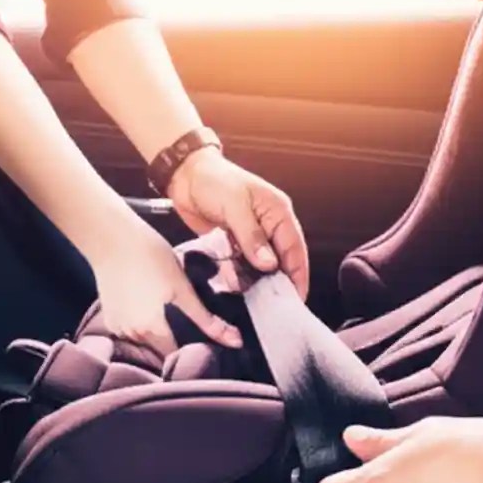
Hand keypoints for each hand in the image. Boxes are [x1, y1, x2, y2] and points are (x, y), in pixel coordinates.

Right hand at [91, 221, 242, 354]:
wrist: (112, 236)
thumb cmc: (149, 256)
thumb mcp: (182, 287)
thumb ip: (206, 319)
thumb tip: (234, 341)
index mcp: (151, 329)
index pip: (176, 357)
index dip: (193, 354)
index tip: (205, 347)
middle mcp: (131, 334)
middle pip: (160, 351)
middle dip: (177, 343)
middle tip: (191, 326)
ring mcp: (117, 327)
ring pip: (145, 342)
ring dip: (159, 335)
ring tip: (170, 315)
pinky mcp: (109, 317)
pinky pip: (131, 330)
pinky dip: (143, 325)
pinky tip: (150, 307)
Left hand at [167, 149, 309, 298]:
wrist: (185, 174)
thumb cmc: (213, 180)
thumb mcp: (235, 206)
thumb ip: (252, 236)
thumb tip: (269, 265)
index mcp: (277, 212)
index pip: (295, 248)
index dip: (298, 274)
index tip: (296, 299)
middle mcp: (268, 225)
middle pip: (281, 259)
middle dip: (281, 282)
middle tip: (277, 308)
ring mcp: (251, 234)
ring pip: (262, 264)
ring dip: (261, 282)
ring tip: (259, 306)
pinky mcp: (233, 241)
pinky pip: (242, 264)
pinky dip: (242, 277)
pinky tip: (239, 293)